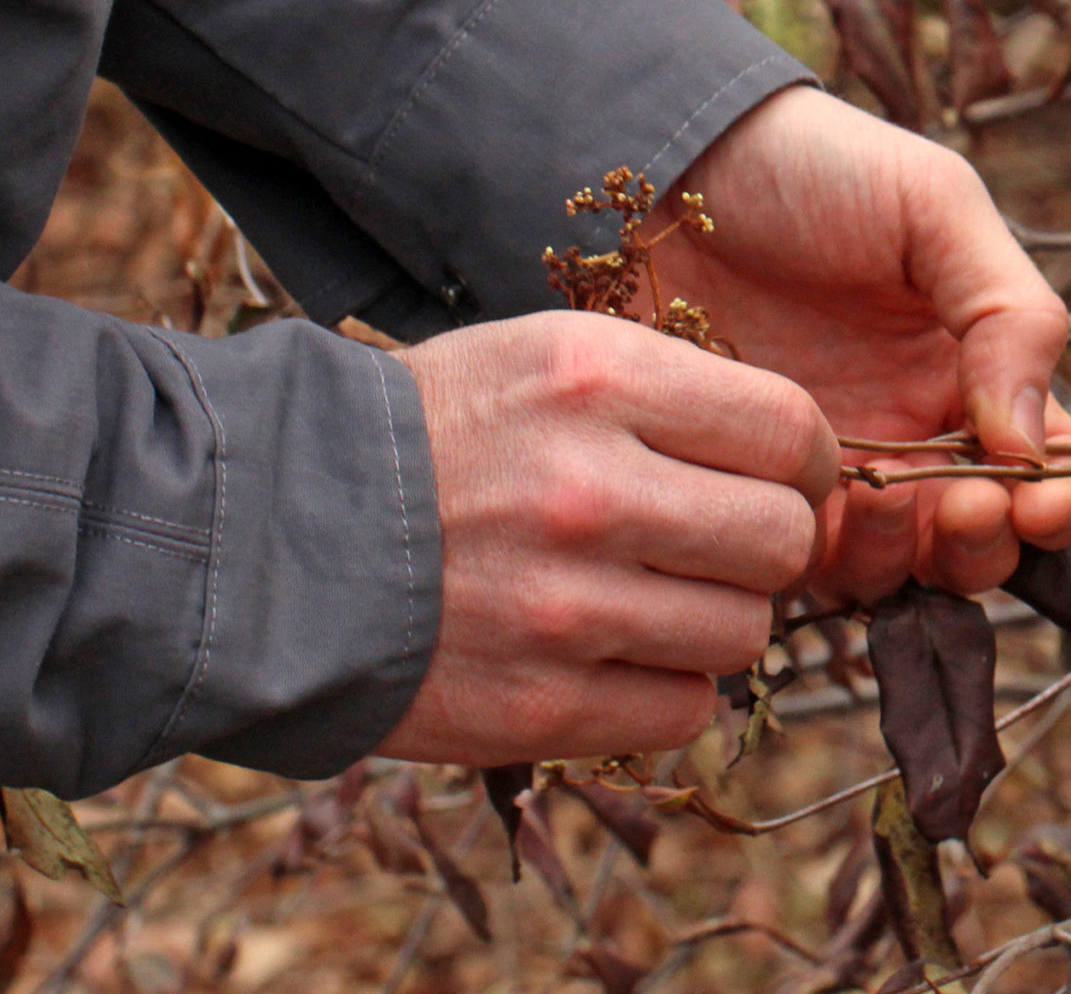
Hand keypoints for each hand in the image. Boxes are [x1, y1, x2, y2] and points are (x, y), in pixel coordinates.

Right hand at [373, 311, 837, 764]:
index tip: (780, 476)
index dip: (802, 460)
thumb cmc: (425, 437)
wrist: (268, 536)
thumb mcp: (538, 359)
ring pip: (743, 634)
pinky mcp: (541, 708)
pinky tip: (607, 653)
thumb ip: (666, 396)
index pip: (785, 426)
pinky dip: (662, 687)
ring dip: (711, 619)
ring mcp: (567, 609)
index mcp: (595, 381)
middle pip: (781, 540)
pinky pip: (684, 710)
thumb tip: (790, 460)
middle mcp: (591, 490)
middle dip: (764, 545)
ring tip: (644, 595)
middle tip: (715, 543)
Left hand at [648, 86, 1070, 602]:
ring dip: (909, 556)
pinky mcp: (752, 485)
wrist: (673, 165)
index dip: (1060, 503)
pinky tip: (811, 504)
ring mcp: (832, 468)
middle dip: (987, 544)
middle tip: (966, 506)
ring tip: (883, 497)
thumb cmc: (816, 169)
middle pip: (981, 541)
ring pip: (899, 568)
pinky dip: (823, 558)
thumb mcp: (936, 206)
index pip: (1047, 469)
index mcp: (971, 372)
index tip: (1041, 500)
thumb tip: (1032, 446)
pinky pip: (801, 560)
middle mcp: (912, 435)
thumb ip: (1010, 314)